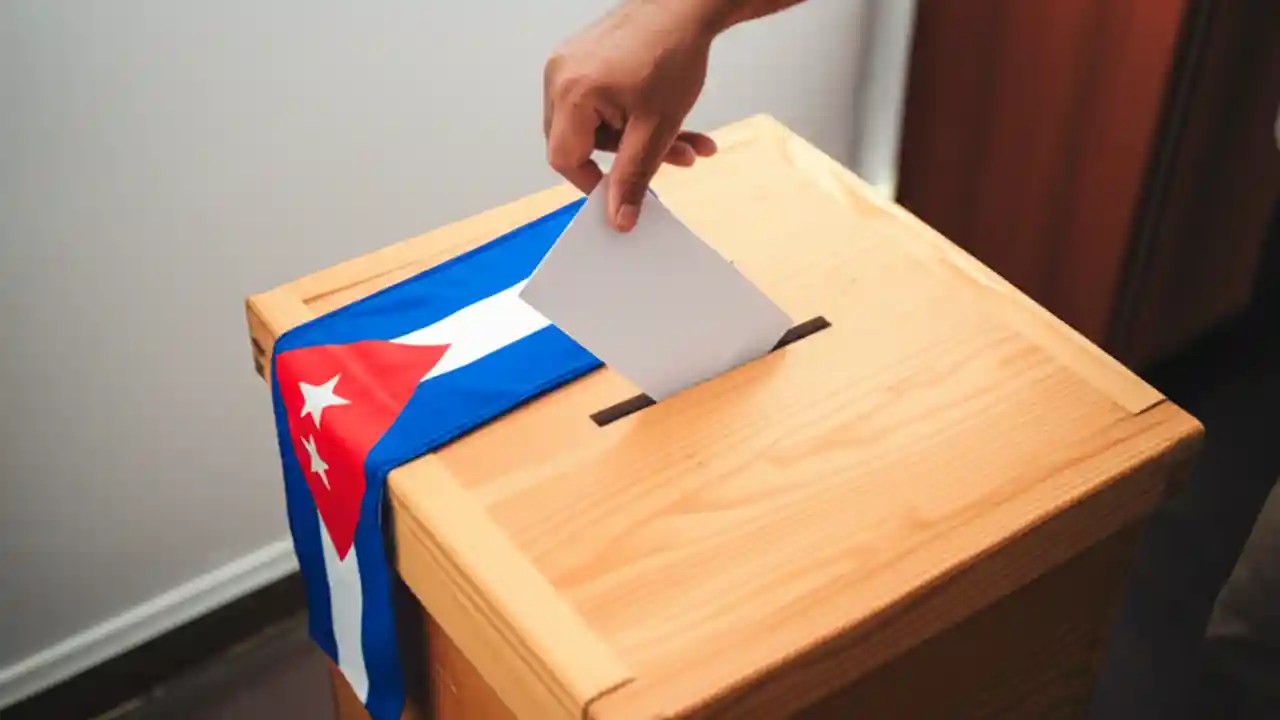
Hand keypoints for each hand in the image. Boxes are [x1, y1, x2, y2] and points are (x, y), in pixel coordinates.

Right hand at [543, 1, 719, 231]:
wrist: (687, 5)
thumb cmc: (673, 55)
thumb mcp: (656, 128)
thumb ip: (634, 177)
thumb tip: (618, 220)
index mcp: (571, 93)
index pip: (564, 159)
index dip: (593, 184)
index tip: (623, 194)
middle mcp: (559, 75)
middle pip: (580, 142)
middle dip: (628, 157)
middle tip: (672, 159)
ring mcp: (569, 62)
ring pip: (596, 123)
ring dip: (639, 138)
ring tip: (685, 140)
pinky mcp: (583, 55)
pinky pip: (599, 101)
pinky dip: (631, 115)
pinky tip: (666, 117)